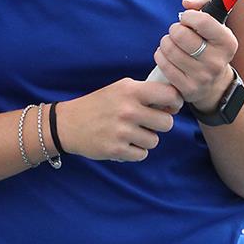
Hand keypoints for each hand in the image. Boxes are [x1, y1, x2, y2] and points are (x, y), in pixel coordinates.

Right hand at [57, 78, 181, 161]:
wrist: (69, 124)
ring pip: (154, 141)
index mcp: (131, 90)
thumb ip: (145, 92)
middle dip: (159, 124)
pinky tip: (123, 143)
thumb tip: (173, 103)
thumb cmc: (99, 105)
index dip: (174, 103)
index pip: (170, 95)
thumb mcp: (120, 89)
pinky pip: (142, 154)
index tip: (168, 107)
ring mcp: (122, 131)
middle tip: (146, 123)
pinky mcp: (116, 149)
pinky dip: (135, 151)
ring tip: (130, 133)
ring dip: (146, 139)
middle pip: (167, 123)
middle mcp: (128, 109)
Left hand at [153, 0, 237, 111]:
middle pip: (181, 35)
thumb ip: (203, 2)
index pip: (203, 21)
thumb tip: (187, 3)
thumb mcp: (215, 22)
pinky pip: (164, 64)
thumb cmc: (210, 45)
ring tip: (172, 43)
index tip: (187, 17)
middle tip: (178, 32)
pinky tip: (168, 55)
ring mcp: (202, 77)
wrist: (214, 84)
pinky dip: (161, 56)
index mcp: (227, 42)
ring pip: (169, 49)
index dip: (189, 16)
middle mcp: (217, 61)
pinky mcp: (188, 89)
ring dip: (166, 42)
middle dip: (175, 29)